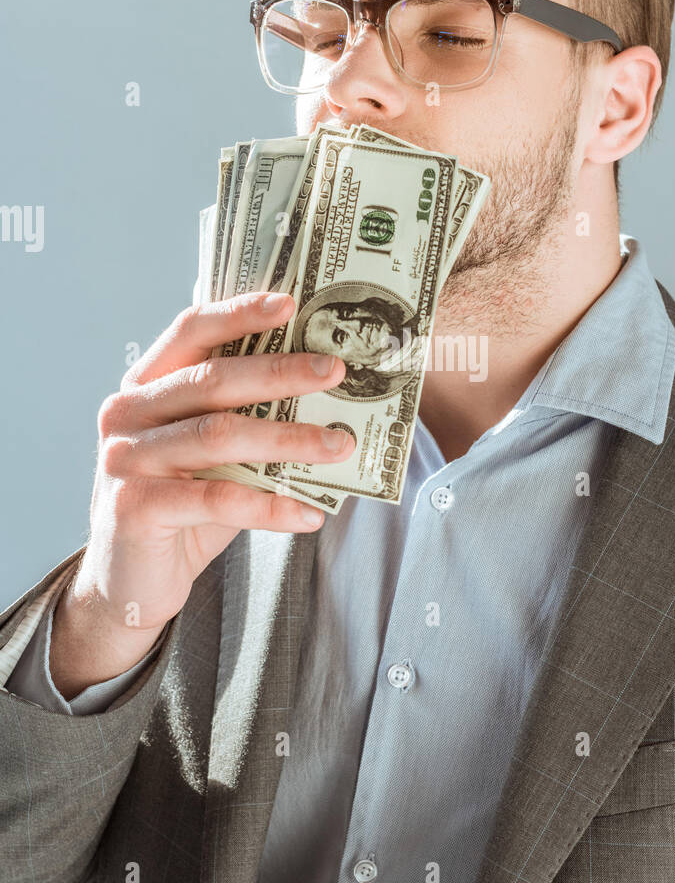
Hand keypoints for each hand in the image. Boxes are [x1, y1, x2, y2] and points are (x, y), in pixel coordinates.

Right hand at [52, 292, 352, 688]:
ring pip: (220, 436)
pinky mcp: (134, 507)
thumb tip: (327, 389)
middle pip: (212, 379)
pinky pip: (217, 499)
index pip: (191, 330)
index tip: (291, 302)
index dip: (240, 312)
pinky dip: (271, 506)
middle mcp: (127, 413)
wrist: (130, 580)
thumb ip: (245, 418)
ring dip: (289, 441)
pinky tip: (310, 514)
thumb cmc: (183, 506)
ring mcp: (124, 459)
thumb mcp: (212, 455)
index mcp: (146, 385)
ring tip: (340, 446)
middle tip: (336, 373)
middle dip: (281, 373)